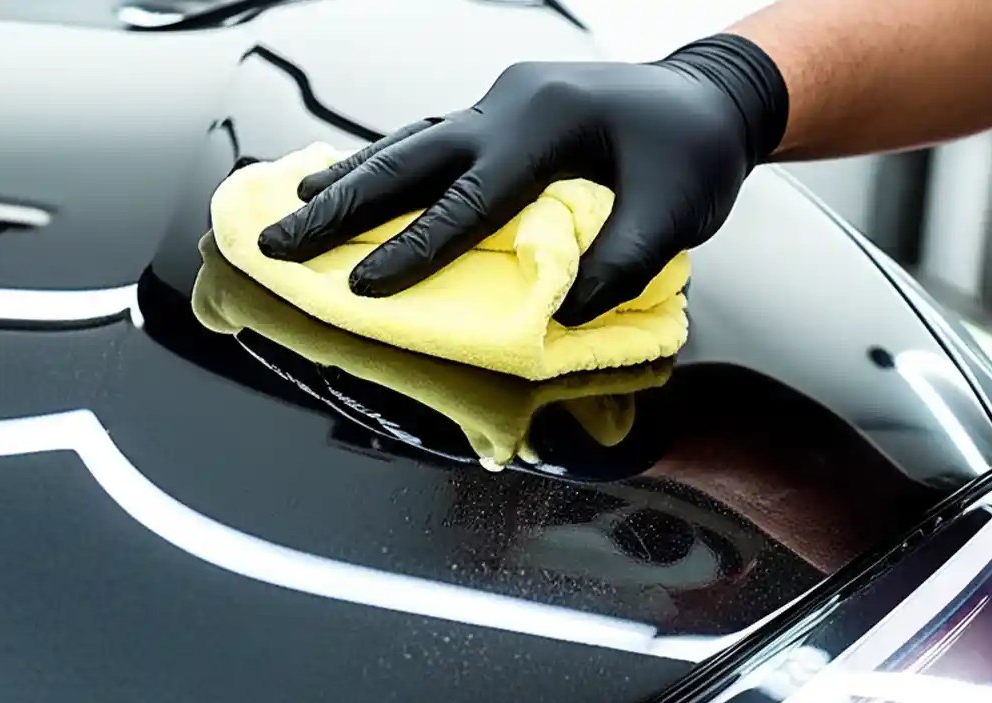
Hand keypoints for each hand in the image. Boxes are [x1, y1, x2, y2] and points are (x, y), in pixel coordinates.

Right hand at [258, 34, 785, 325]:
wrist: (713, 97)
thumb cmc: (696, 153)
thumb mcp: (675, 213)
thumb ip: (619, 265)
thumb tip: (559, 315)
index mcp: (547, 123)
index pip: (468, 198)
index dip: (414, 247)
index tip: (361, 286)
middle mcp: (510, 104)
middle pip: (410, 158)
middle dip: (341, 204)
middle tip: (279, 240)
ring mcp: (502, 102)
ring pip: (410, 142)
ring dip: (352, 177)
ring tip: (293, 203)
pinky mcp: (504, 113)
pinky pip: (432, 138)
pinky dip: (389, 161)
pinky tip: (356, 176)